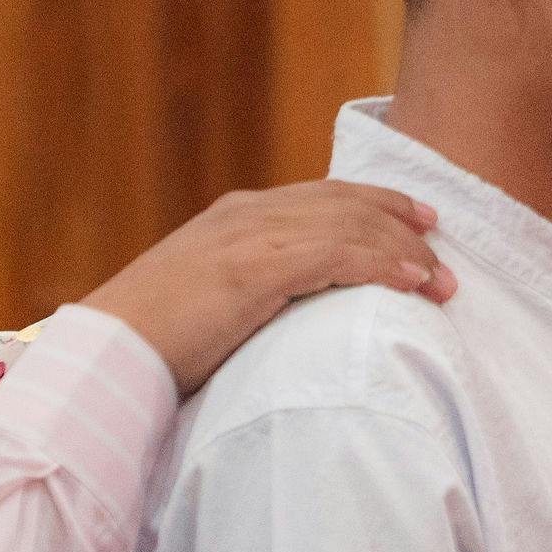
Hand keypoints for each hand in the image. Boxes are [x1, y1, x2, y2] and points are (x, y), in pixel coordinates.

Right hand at [86, 182, 452, 395]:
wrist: (106, 355)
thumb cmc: (153, 344)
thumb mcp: (210, 299)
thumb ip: (252, 287)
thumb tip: (294, 310)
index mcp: (236, 217)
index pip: (325, 195)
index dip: (380, 203)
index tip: (422, 222)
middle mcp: (248, 214)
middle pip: (348, 203)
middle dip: (403, 228)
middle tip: (445, 259)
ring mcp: (251, 236)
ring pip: (352, 225)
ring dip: (405, 253)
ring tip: (441, 283)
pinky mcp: (255, 268)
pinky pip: (339, 255)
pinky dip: (383, 265)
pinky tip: (413, 283)